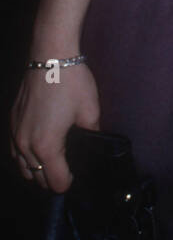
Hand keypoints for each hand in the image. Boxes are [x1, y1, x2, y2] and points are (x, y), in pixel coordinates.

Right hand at [9, 64, 100, 192]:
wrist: (50, 56)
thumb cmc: (71, 82)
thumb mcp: (90, 111)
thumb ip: (92, 136)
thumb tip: (94, 148)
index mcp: (47, 146)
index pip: (56, 183)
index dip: (70, 182)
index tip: (79, 174)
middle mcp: (25, 145)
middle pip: (38, 179)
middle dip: (54, 178)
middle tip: (70, 168)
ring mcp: (15, 134)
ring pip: (23, 168)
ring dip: (38, 170)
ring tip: (56, 161)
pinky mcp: (11, 123)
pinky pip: (15, 152)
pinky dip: (26, 157)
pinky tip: (39, 148)